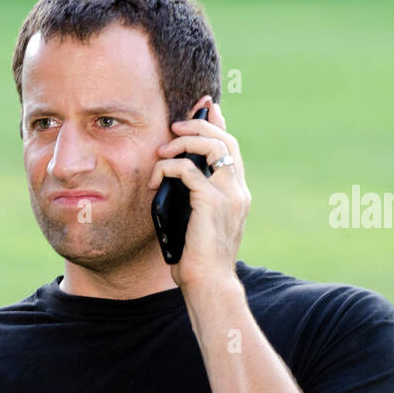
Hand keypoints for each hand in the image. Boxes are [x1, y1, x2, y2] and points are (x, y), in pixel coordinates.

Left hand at [148, 98, 250, 291]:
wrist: (209, 283)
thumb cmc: (198, 259)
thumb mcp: (197, 222)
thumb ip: (194, 200)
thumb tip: (171, 180)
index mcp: (237, 193)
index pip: (231, 148)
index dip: (218, 124)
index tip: (204, 108)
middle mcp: (238, 190)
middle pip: (224, 140)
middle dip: (198, 125)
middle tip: (173, 126)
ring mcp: (228, 195)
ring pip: (210, 147)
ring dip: (182, 142)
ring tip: (162, 151)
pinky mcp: (212, 203)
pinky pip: (188, 171)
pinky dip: (167, 168)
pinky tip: (155, 178)